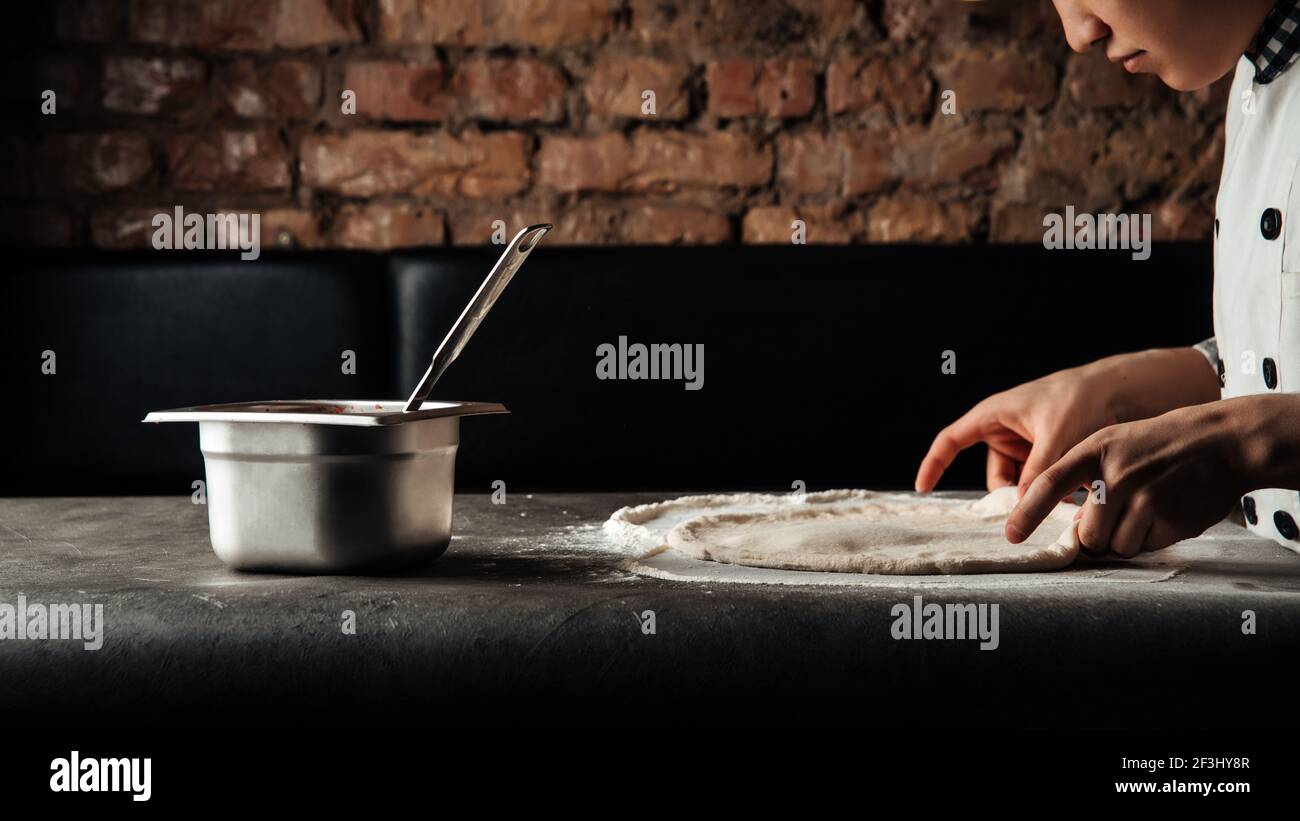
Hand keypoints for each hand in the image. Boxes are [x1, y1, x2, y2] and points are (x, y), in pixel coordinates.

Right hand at [915, 348, 1220, 496]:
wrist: (1133, 389)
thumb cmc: (1088, 401)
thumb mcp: (1058, 440)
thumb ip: (1036, 477)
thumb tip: (1020, 511)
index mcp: (996, 414)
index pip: (952, 440)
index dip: (934, 464)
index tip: (923, 490)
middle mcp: (1009, 429)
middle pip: (994, 475)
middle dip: (1009, 498)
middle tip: (1027, 518)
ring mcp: (1031, 442)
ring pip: (1020, 483)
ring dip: (1036, 497)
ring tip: (1066, 505)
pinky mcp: (1052, 453)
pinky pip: (1041, 481)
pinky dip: (1053, 493)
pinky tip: (1076, 501)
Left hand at [1006, 399, 1259, 556]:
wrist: (1220, 441)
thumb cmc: (1158, 445)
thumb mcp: (1113, 444)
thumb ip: (1086, 478)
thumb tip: (1074, 526)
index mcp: (1094, 451)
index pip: (1049, 484)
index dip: (1028, 513)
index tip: (1012, 535)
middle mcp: (1115, 475)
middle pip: (1087, 536)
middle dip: (1097, 537)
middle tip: (1118, 514)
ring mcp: (1143, 498)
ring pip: (1115, 547)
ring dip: (1126, 539)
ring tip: (1145, 509)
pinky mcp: (1170, 519)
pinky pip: (1146, 548)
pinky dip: (1151, 538)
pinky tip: (1165, 512)